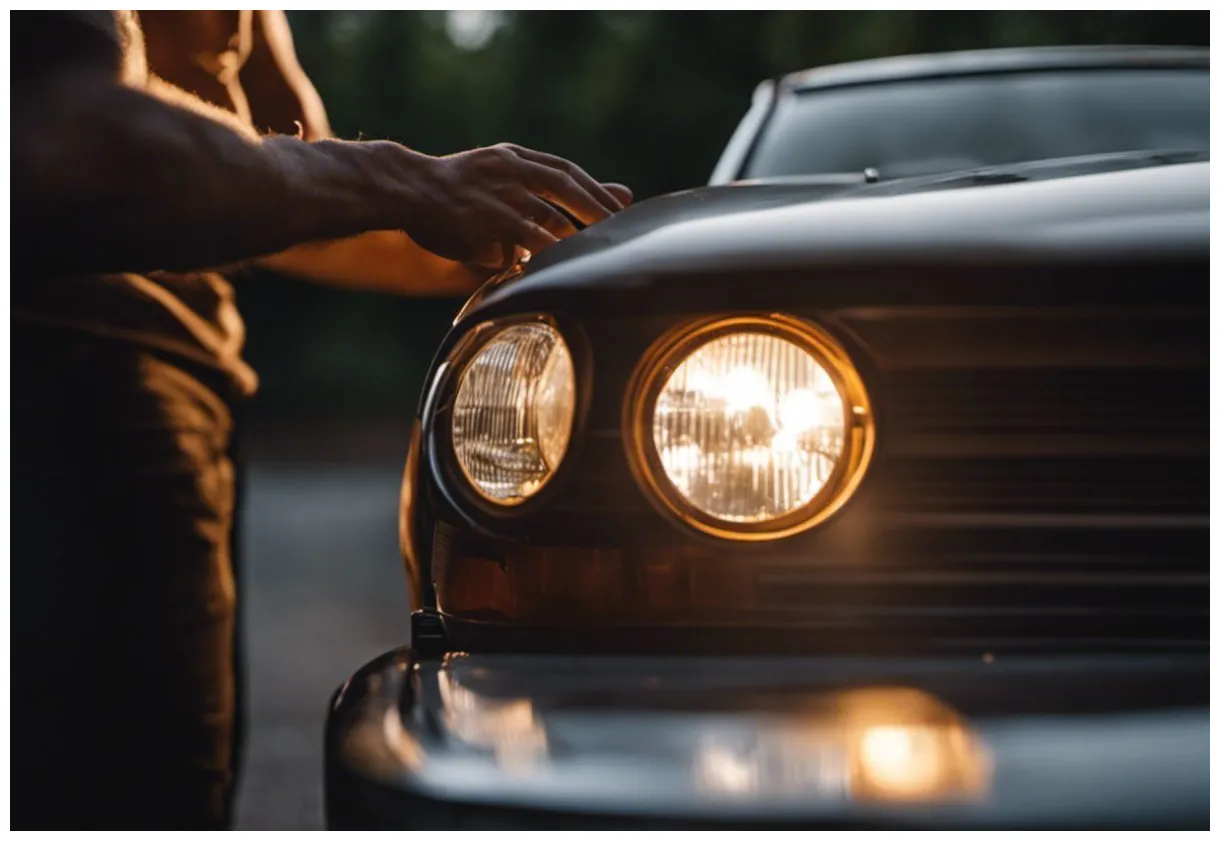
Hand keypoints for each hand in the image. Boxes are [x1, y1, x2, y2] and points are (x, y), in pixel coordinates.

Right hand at [368, 141, 632, 264]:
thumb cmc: (449, 194)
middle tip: (622, 228)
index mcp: (511, 157)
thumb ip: (527, 195)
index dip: (593, 188)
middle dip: (596, 207)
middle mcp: (509, 168)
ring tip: (599, 253)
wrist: (403, 189)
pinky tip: (563, 265)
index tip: (619, 205)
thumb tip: (550, 217)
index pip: (564, 170)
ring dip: (577, 234)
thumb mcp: (491, 183)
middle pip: (565, 184)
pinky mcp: (485, 216)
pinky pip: (525, 235)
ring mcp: (497, 191)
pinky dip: (547, 250)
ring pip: (549, 213)